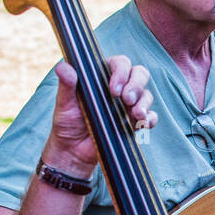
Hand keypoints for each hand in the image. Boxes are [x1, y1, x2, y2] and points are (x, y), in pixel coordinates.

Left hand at [45, 55, 156, 175]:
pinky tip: (143, 124)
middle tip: (126, 99)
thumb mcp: (64, 103)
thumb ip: (66, 84)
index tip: (114, 89)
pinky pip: (150, 117)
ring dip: (144, 102)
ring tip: (136, 114)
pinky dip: (150, 119)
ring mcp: (128, 105)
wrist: (73, 150)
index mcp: (103, 76)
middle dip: (136, 85)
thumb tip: (63, 67)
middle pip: (139, 74)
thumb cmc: (67, 122)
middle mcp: (119, 87)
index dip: (121, 72)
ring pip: (146, 94)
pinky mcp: (134, 122)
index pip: (120, 64)